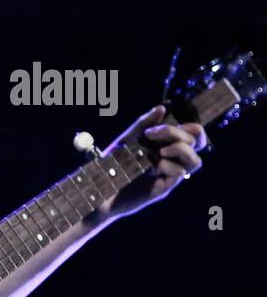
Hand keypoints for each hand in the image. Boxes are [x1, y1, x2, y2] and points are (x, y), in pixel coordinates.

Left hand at [96, 105, 206, 222]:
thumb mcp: (129, 139)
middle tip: (150, 134)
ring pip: (196, 161)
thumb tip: (162, 108)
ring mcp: (170, 176)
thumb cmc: (115, 163)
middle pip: (196, 142)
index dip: (190, 127)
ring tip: (159, 151)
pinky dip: (167, 165)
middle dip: (174, 132)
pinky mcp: (163, 188)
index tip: (161, 126)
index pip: (196, 135)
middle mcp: (174, 161)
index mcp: (170, 148)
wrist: (100, 188)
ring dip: (180, 149)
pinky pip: (179, 173)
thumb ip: (144, 123)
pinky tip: (151, 167)